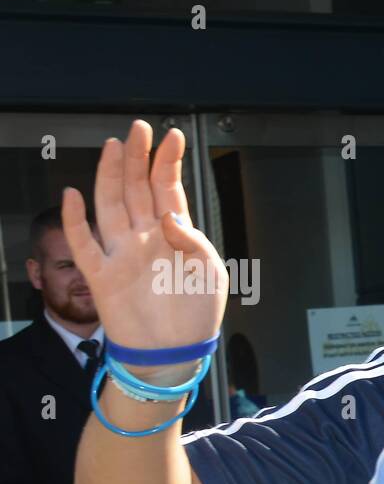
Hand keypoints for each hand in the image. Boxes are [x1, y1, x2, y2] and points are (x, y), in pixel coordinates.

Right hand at [61, 120, 227, 370]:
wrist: (175, 354)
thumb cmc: (197, 316)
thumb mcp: (210, 274)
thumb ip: (194, 240)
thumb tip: (169, 214)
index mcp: (175, 236)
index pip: (168, 190)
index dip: (169, 163)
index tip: (173, 136)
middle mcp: (146, 238)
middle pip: (136, 189)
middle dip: (138, 158)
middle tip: (138, 129)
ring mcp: (123, 254)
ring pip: (111, 206)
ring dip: (110, 176)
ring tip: (114, 148)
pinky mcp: (103, 276)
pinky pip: (84, 244)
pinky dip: (75, 221)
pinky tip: (72, 195)